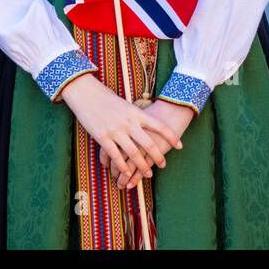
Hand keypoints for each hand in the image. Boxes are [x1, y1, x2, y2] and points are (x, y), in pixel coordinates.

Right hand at [61, 76, 182, 187]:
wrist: (87, 95)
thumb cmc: (107, 99)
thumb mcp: (126, 105)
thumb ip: (137, 116)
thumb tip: (149, 125)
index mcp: (137, 113)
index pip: (159, 126)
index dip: (171, 136)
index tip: (180, 146)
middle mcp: (129, 122)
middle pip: (149, 143)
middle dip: (158, 156)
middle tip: (163, 165)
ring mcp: (116, 130)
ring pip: (133, 153)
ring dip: (142, 166)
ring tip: (148, 174)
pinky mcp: (103, 137)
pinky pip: (115, 155)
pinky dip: (122, 166)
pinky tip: (127, 173)